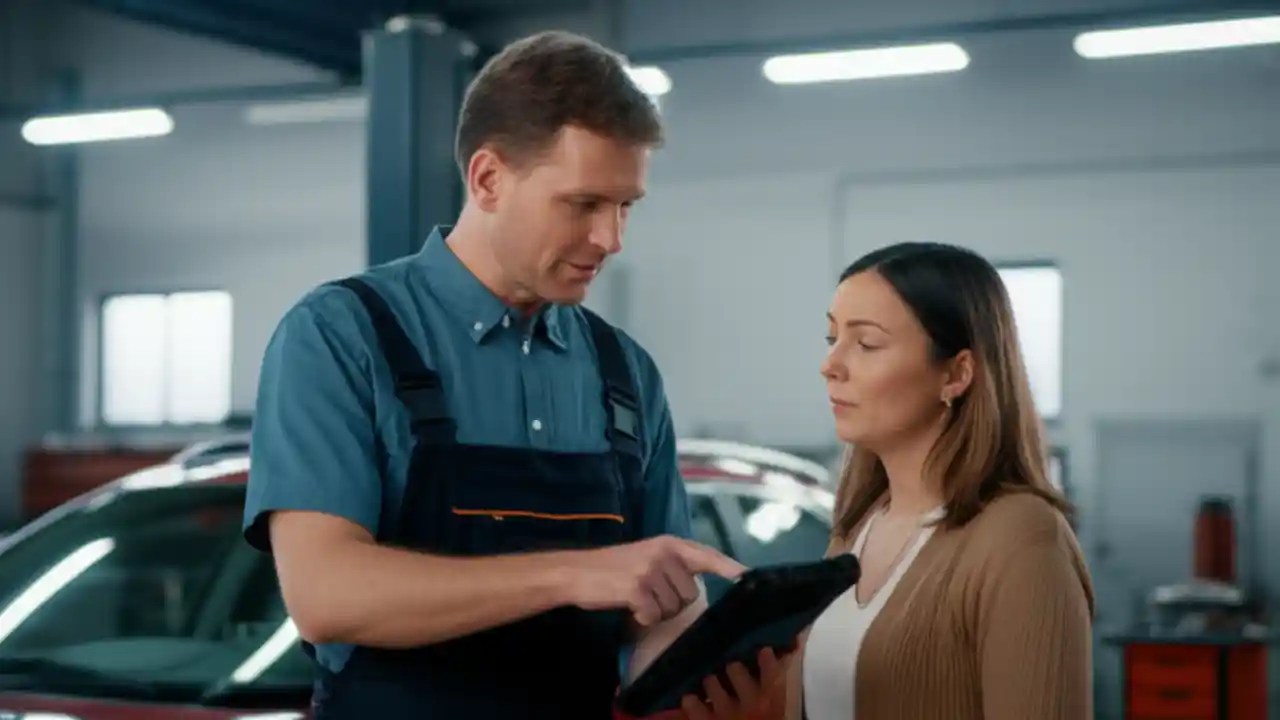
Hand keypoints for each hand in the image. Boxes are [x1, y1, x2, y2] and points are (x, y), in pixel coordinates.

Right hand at [562, 535, 745, 626]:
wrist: (575, 572)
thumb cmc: (612, 569)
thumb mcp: (646, 557)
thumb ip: (673, 566)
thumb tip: (695, 589)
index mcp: (669, 543)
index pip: (707, 556)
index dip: (729, 568)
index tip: (748, 577)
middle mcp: (664, 553)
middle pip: (690, 594)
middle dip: (671, 602)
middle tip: (646, 593)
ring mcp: (651, 570)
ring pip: (673, 608)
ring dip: (655, 611)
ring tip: (635, 597)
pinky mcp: (637, 589)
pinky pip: (654, 617)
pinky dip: (642, 619)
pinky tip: (628, 606)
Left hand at [679, 648, 789, 719]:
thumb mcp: (778, 716)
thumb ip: (776, 699)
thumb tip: (778, 668)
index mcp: (774, 706)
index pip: (772, 670)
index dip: (765, 658)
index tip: (763, 652)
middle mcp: (751, 703)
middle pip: (735, 669)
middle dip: (732, 672)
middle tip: (732, 674)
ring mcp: (725, 712)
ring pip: (711, 682)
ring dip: (711, 684)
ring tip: (711, 687)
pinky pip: (691, 703)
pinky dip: (690, 702)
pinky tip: (690, 702)